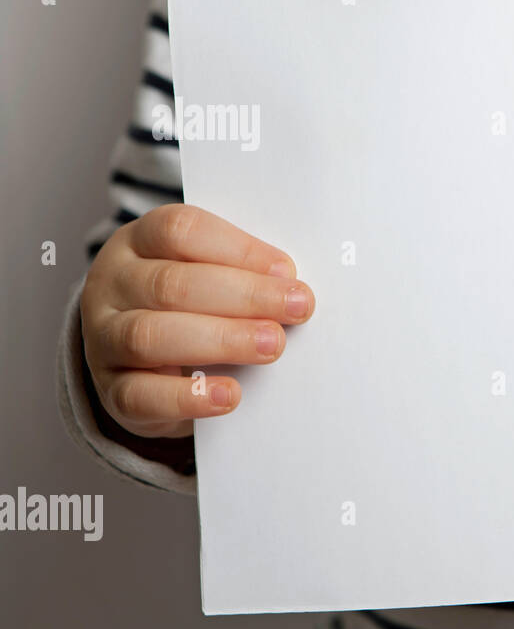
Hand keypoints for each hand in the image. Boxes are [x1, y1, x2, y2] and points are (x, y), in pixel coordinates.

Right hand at [80, 204, 314, 438]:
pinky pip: (139, 395)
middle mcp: (112, 284)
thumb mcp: (207, 274)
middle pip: (171, 284)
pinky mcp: (110, 389)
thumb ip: (241, 273)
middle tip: (297, 308)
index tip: (288, 271)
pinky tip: (229, 394)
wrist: (138, 360)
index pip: (180, 231)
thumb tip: (292, 288)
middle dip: (244, 296)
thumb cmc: (188, 304)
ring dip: (221, 340)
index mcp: (138, 242)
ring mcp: (101, 338)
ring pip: (150, 335)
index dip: (238, 249)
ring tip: (272, 346)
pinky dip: (187, 397)